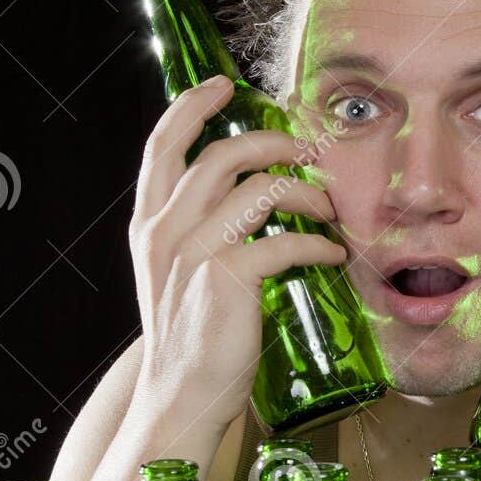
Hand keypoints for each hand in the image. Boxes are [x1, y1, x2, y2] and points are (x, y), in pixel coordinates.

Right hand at [127, 74, 344, 435]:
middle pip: (221, 154)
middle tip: (304, 149)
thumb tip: (241, 198)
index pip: (163, 146)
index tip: (223, 85)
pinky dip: (317, 244)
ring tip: (327, 208)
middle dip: (272, 141)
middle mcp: (166, 231)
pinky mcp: (228, 281)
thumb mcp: (173, 273)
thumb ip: (192, 231)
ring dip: (304, 192)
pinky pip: (285, 242)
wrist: (179, 396)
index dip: (192, 106)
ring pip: (258, 189)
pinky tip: (331, 254)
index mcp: (149, 224)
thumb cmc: (188, 336)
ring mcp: (196, 254)